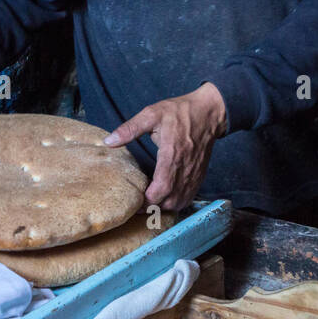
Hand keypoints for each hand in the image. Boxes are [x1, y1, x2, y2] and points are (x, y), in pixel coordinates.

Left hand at [103, 83, 226, 210]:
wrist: (209, 112)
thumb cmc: (180, 112)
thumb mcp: (152, 114)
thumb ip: (129, 129)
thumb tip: (108, 141)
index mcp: (172, 154)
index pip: (162, 187)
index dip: (148, 200)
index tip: (135, 201)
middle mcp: (185, 168)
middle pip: (170, 199)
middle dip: (153, 207)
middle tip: (137, 206)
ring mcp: (194, 173)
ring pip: (180, 201)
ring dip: (164, 207)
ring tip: (150, 204)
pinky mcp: (199, 175)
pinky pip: (189, 197)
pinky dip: (176, 203)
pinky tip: (165, 199)